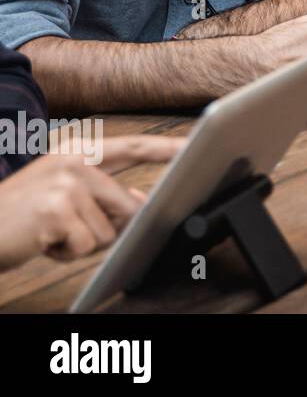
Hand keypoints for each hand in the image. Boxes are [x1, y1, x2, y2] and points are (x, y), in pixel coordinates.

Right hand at [0, 135, 183, 269]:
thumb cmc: (20, 216)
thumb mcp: (63, 195)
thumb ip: (103, 194)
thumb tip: (141, 204)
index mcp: (79, 153)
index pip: (134, 147)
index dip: (167, 147)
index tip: (196, 143)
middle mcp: (75, 161)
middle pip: (128, 205)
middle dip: (104, 227)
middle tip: (64, 225)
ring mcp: (66, 183)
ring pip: (107, 230)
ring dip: (79, 242)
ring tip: (49, 231)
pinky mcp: (57, 209)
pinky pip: (85, 245)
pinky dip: (64, 253)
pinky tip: (42, 240)